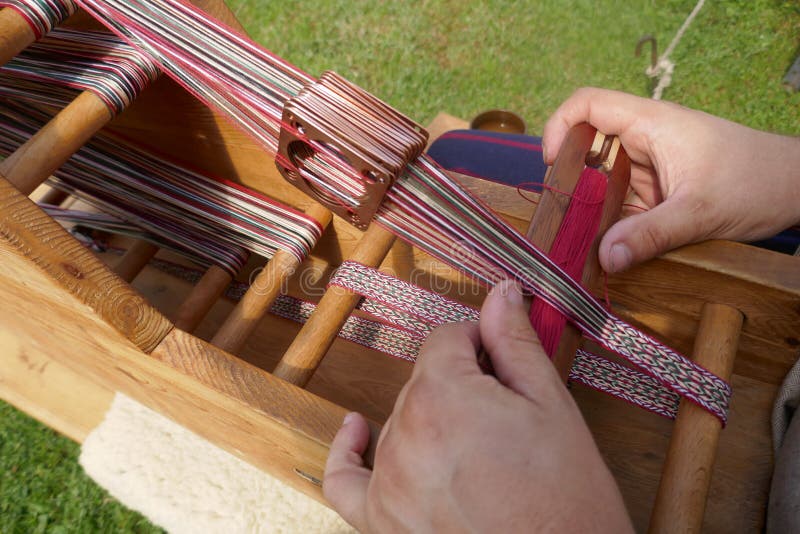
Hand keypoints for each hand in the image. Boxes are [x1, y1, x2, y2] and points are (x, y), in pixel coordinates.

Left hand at [323, 280, 632, 532]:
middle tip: (504, 417)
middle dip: (460, 384)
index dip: (477, 343)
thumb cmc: (568, 499)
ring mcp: (387, 482)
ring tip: (480, 452)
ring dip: (431, 421)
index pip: (445, 339)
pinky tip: (355, 428)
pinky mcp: (379, 522)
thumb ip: (515, 343)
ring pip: (399, 421)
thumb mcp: (552, 407)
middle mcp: (404, 434)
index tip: (499, 358)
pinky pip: (344, 478)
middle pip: (423, 380)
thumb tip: (500, 292)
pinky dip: (349, 450)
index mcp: (444, 396)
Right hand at [543, 88, 799, 272]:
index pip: (588, 105)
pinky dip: (610, 222)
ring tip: (579, 239)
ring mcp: (650, 166)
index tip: (552, 164)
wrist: (797, 189)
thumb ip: (651, 235)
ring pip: (602, 180)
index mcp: (650, 125)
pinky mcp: (657, 190)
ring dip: (590, 208)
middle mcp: (644, 141)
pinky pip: (621, 201)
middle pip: (588, 148)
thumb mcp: (700, 212)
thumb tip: (605, 259)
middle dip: (570, 180)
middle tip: (561, 217)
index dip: (560, 127)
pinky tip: (608, 245)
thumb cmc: (756, 182)